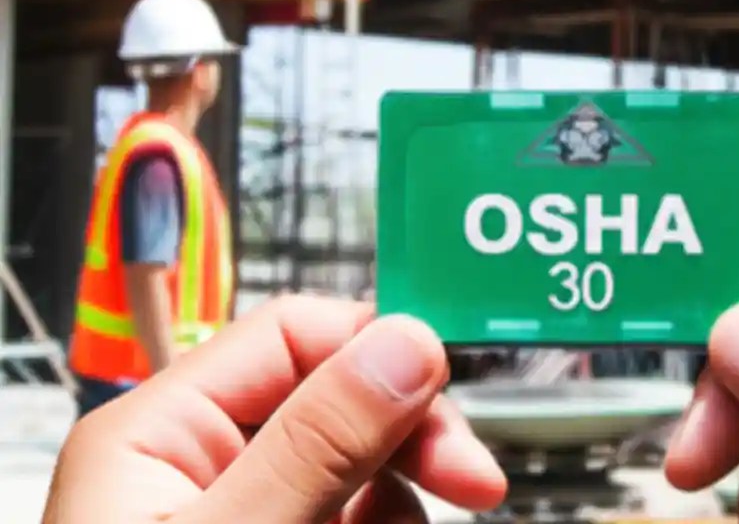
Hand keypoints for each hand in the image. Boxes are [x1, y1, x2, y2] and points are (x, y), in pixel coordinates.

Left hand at [42, 297, 507, 523]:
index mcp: (162, 433)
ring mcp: (245, 515)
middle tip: (474, 483)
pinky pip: (361, 522)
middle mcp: (203, 465)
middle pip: (342, 399)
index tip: (449, 397)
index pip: (293, 336)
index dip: (379, 351)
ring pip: (365, 469)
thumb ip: (317, 445)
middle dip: (412, 441)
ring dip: (401, 509)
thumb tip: (404, 345)